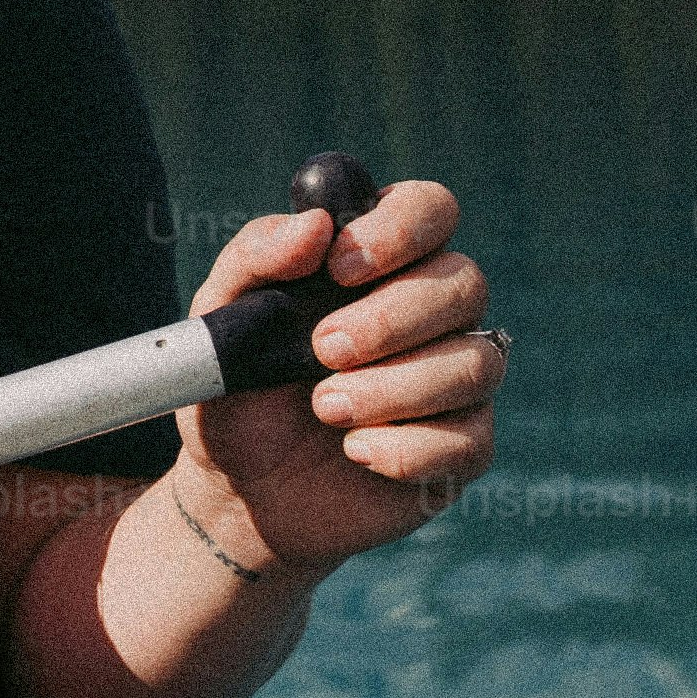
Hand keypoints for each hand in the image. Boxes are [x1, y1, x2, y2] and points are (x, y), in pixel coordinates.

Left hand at [170, 177, 503, 577]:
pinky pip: (469, 438)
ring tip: (324, 408)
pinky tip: (355, 452)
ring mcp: (454, 378)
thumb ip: (255, 258)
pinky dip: (406, 448)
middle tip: (322, 349)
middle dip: (392, 318)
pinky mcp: (461, 448)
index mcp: (379, 258)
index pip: (429, 208)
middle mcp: (431, 310)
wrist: (236, 489)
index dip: (400, 229)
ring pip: (476, 363)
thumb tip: (316, 225)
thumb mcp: (220, 319)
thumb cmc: (237, 387)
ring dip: (394, 388)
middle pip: (466, 283)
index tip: (340, 266)